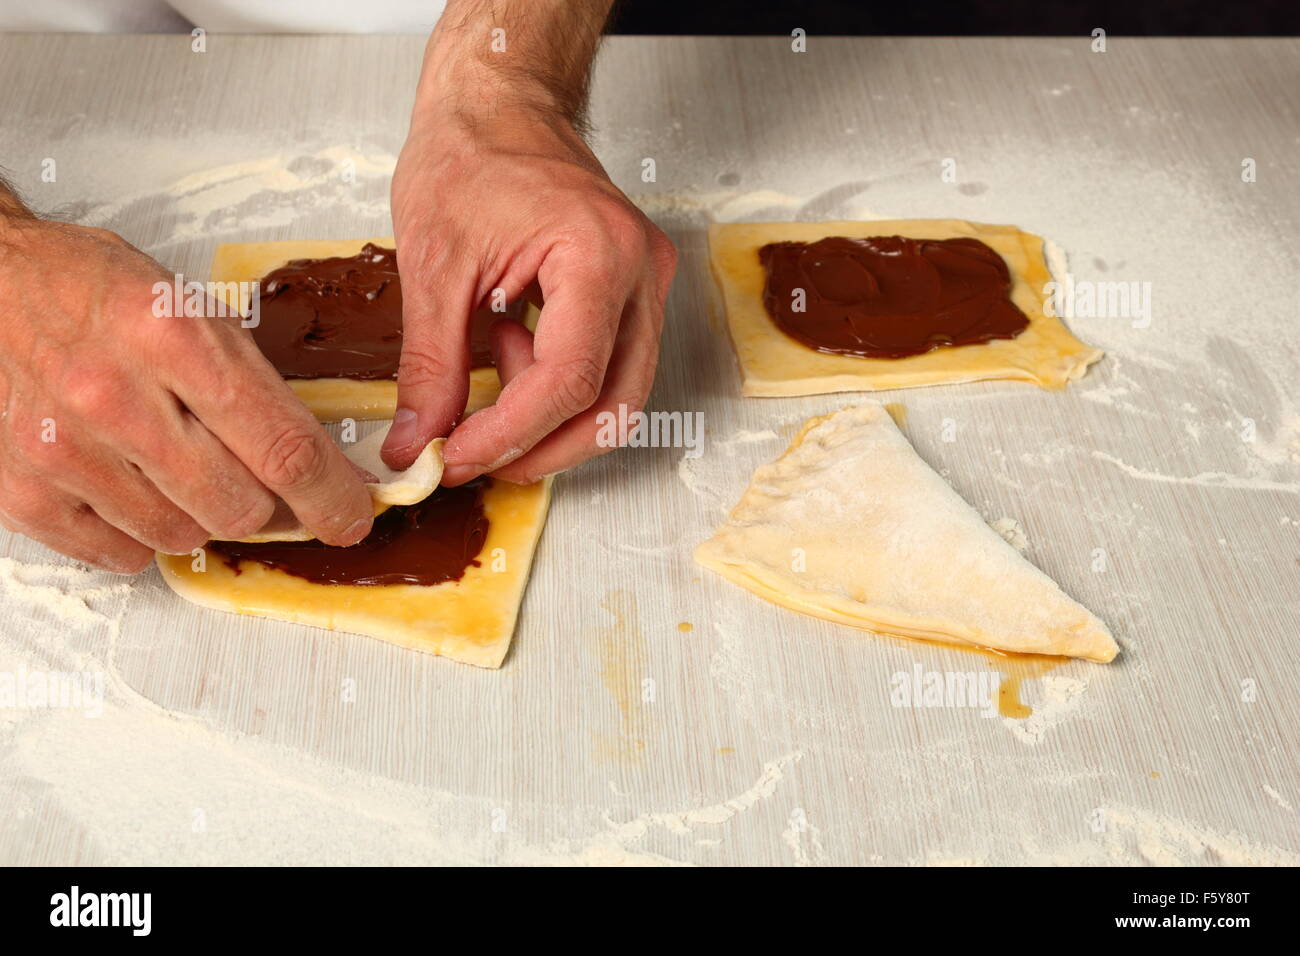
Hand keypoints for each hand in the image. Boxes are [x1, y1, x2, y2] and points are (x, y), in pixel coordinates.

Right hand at [0, 215, 374, 571]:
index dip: (334, 497)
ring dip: (199, 516)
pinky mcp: (23, 492)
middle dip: (265, 505)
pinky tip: (130, 487)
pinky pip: (119, 554)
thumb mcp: (187, 308)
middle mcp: (116, 398)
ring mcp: (65, 451)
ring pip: (183, 537)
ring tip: (175, 465)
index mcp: (172, 339)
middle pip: (240, 507)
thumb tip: (318, 462)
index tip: (351, 516)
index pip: (285, 448)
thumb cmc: (86, 289)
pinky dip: (139, 534)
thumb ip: (250, 384)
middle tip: (256, 481)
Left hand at [382, 7, 676, 483]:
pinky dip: (557, 382)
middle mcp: (641, 272)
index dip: (511, 434)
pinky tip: (511, 343)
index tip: (457, 458)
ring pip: (619, 396)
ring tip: (490, 366)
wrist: (499, 102)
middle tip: (477, 458)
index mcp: (597, 255)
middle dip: (543, 448)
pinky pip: (610, 366)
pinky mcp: (634, 292)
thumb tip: (418, 442)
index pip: (568, 380)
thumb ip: (430, 366)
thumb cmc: (471, 151)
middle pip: (614, 404)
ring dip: (550, 417)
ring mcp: (647, 283)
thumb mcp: (433, 265)